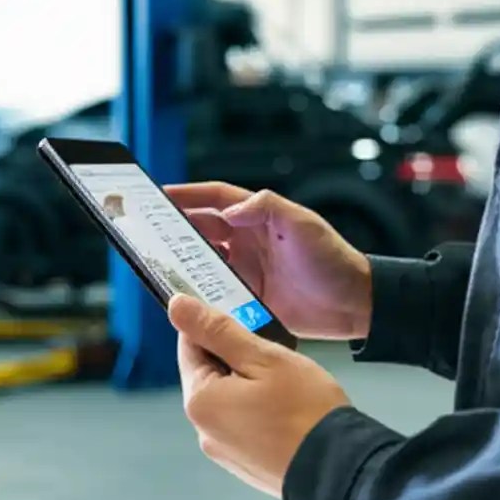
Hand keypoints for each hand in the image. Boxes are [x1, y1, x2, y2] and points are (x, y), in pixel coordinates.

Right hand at [166, 182, 372, 339]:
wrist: (354, 304)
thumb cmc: (334, 259)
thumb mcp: (305, 225)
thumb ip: (269, 209)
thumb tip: (232, 209)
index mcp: (259, 217)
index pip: (215, 199)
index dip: (188, 195)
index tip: (160, 194)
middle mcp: (248, 240)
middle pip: (202, 229)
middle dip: (174, 229)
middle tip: (146, 230)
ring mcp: (246, 269)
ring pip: (203, 261)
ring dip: (182, 262)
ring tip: (155, 263)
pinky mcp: (248, 297)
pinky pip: (215, 292)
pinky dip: (197, 293)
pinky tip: (182, 297)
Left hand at [169, 295, 350, 497]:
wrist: (338, 470)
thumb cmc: (303, 408)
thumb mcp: (264, 358)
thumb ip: (218, 331)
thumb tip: (176, 305)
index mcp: (200, 401)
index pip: (189, 346)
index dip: (214, 325)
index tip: (245, 318)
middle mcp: (203, 430)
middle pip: (208, 375)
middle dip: (234, 357)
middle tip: (273, 351)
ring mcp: (224, 453)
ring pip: (227, 400)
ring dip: (247, 383)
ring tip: (285, 381)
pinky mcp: (245, 466)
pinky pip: (241, 424)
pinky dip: (256, 409)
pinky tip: (285, 409)